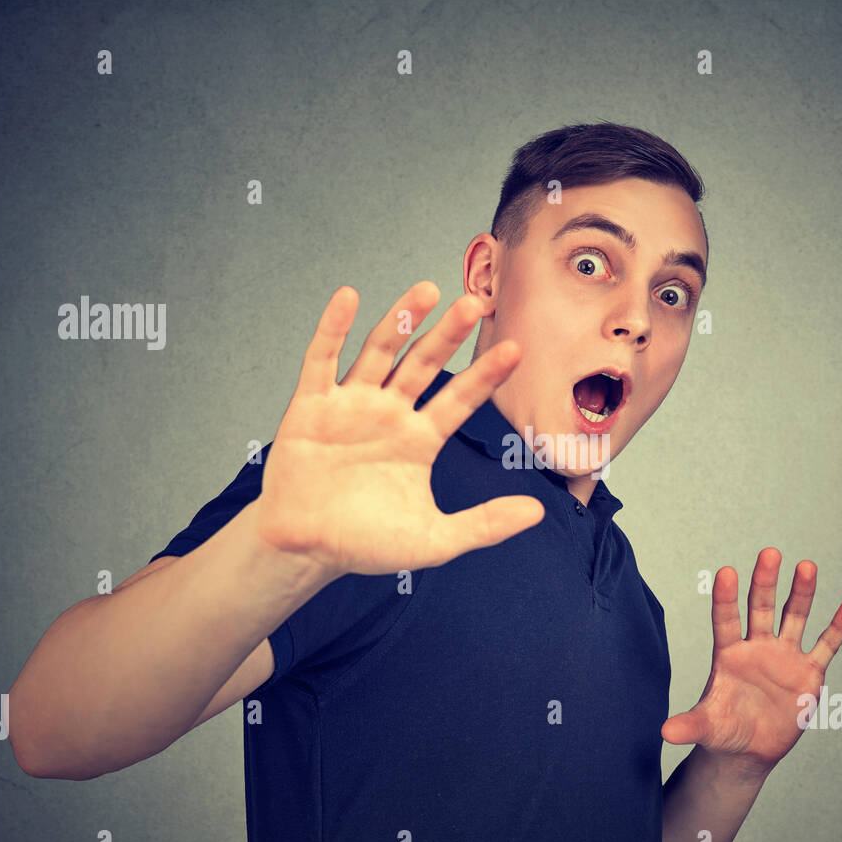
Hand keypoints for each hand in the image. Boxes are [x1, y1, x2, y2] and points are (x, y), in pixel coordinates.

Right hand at [256, 281, 545, 578]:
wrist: (305, 551)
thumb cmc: (366, 544)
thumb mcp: (435, 540)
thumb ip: (485, 525)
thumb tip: (536, 514)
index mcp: (420, 439)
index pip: (460, 399)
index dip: (485, 375)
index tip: (514, 349)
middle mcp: (389, 413)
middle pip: (424, 364)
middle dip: (448, 334)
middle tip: (475, 303)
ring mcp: (350, 405)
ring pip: (380, 353)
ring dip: (402, 321)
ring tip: (427, 290)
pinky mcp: (310, 406)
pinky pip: (322, 360)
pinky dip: (333, 328)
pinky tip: (349, 298)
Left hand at [661, 549, 841, 776]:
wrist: (750, 749)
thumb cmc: (724, 732)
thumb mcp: (707, 728)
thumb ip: (690, 725)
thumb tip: (665, 732)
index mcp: (729, 655)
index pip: (726, 621)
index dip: (726, 599)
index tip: (726, 572)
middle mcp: (757, 647)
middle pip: (761, 608)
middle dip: (764, 582)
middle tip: (769, 553)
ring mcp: (784, 656)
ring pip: (794, 617)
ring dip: (801, 593)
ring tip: (807, 566)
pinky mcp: (809, 672)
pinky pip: (826, 645)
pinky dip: (839, 626)